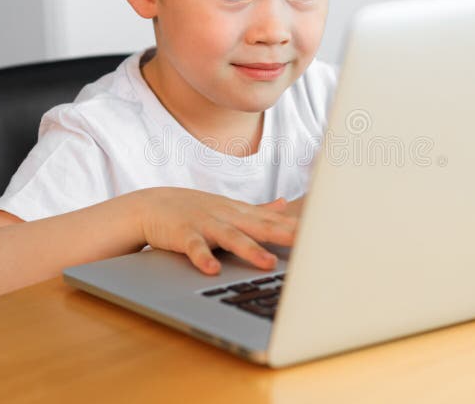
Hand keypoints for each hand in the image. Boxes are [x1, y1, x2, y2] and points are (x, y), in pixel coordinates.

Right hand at [135, 188, 298, 274]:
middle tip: (308, 244)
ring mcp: (205, 224)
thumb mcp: (229, 208)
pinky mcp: (183, 234)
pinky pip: (195, 248)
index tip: (323, 233)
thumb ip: (259, 210)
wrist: (152, 206)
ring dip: (249, 250)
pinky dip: (203, 258)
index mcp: (240, 213)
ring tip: (267, 263)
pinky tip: (212, 270)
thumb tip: (285, 204)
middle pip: (259, 227)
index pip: (273, 221)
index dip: (297, 228)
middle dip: (284, 236)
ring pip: (231, 238)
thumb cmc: (195, 210)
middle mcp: (227, 217)